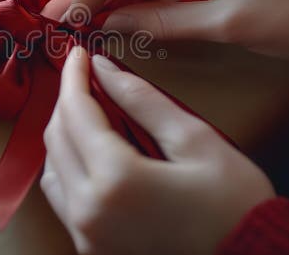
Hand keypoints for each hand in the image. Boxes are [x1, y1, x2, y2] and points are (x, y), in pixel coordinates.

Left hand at [41, 46, 274, 254]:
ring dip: (65, 136)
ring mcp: (87, 235)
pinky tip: (95, 152)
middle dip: (68, 101)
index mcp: (116, 180)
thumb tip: (106, 70)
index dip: (74, 76)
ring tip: (91, 113)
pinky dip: (70, 167)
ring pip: (52, 170)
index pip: (76, 112)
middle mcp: (90, 211)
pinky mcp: (92, 249)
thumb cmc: (236, 208)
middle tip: (88, 78)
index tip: (79, 53)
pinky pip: (63, 199)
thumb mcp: (197, 142)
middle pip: (55, 139)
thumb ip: (144, 102)